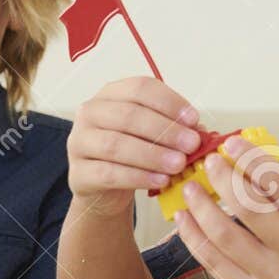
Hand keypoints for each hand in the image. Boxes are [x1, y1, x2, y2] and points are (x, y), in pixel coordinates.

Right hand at [66, 76, 202, 217]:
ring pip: (116, 145)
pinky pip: (108, 173)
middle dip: (164, 130)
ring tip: (178, 164)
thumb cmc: (132, 156)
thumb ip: (173, 129)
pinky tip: (160, 181)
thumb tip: (201, 130)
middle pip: (128, 115)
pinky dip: (137, 177)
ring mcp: (79, 143)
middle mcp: (90, 113)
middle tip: (191, 144)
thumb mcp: (153, 136)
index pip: (139, 87)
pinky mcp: (78, 173)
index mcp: (110, 94)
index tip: (193, 119)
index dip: (169, 101)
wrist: (105, 191)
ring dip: (152, 155)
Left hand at [174, 136, 278, 278]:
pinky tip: (185, 220)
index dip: (251, 159)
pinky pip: (214, 262)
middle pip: (249, 206)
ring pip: (224, 235)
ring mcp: (272, 278)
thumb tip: (252, 167)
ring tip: (190, 187)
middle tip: (208, 161)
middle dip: (223, 177)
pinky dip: (194, 237)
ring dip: (201, 206)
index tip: (232, 143)